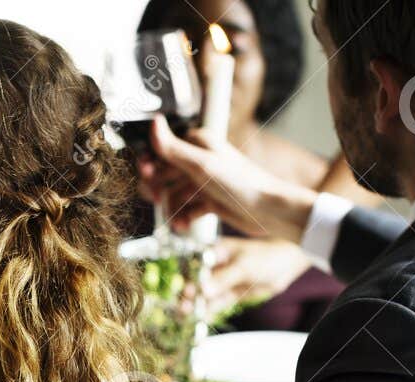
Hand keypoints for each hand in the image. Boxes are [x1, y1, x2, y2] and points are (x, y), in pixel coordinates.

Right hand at [136, 116, 317, 244]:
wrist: (268, 211)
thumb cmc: (240, 184)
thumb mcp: (202, 165)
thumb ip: (174, 148)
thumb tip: (154, 122)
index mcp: (198, 143)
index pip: (163, 148)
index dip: (151, 161)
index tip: (146, 174)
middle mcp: (200, 160)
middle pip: (165, 172)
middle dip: (159, 187)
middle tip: (158, 198)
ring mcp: (205, 181)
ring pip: (175, 193)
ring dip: (172, 206)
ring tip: (175, 217)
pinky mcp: (211, 200)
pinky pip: (188, 208)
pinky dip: (184, 217)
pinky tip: (184, 225)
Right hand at [188, 237, 313, 316]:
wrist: (286, 265)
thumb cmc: (266, 256)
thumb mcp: (244, 266)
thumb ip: (224, 278)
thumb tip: (203, 289)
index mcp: (214, 252)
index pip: (193, 264)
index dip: (185, 276)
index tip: (182, 289)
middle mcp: (214, 266)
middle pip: (196, 282)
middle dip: (188, 294)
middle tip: (182, 305)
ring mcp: (221, 281)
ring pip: (204, 295)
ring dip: (195, 305)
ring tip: (186, 314)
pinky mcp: (228, 294)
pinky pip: (214, 304)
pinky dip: (206, 312)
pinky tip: (198, 319)